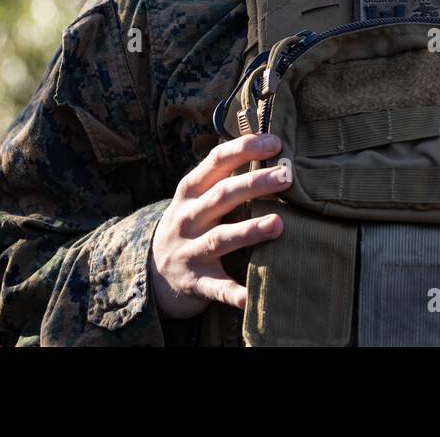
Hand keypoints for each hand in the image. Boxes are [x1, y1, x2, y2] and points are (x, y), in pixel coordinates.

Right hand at [148, 132, 291, 319]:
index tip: (275, 142)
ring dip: (249, 231)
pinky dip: (236, 293)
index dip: (244, 148)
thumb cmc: (191, 223)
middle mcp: (188, 218)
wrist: (153, 272)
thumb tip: (270, 143)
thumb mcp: (197, 196)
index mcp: (190, 191)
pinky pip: (218, 288)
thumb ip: (224, 174)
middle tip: (286, 177)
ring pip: (220, 239)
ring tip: (278, 223)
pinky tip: (254, 295)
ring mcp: (190, 251)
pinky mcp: (196, 282)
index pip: (216, 161)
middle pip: (222, 196)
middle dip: (254, 184)